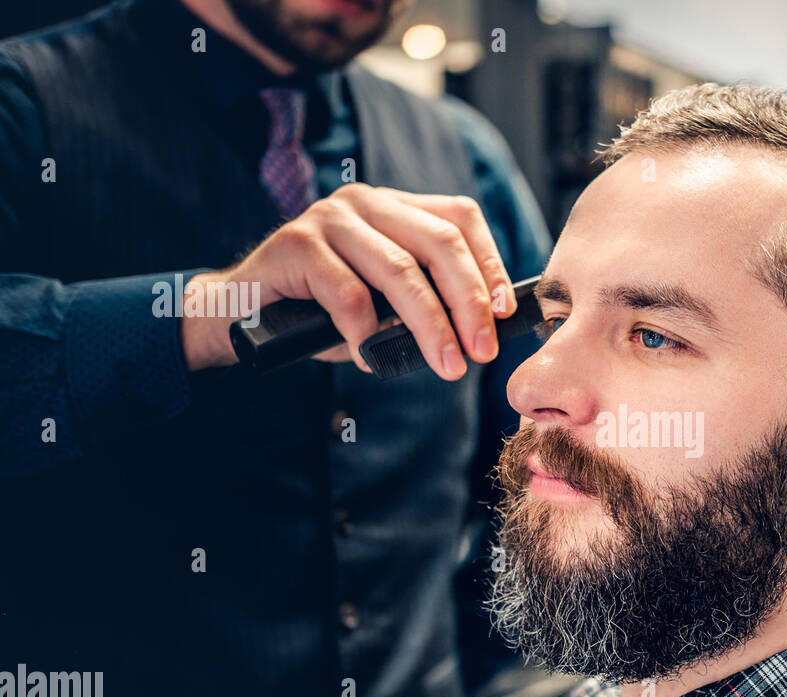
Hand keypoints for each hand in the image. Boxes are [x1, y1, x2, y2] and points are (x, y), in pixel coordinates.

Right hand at [179, 183, 518, 376]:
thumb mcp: (385, 306)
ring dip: (430, 326)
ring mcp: (329, 218)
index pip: (459, 219)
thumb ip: (425, 304)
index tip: (505, 312)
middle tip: (481, 351)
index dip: (489, 264)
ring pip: (400, 271)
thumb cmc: (321, 314)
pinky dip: (366, 333)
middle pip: (439, 243)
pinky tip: (367, 358)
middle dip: (469, 302)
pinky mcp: (296, 244)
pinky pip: (349, 294)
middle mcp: (365, 202)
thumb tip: (480, 331)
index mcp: (394, 208)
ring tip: (446, 365)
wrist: (241, 315)